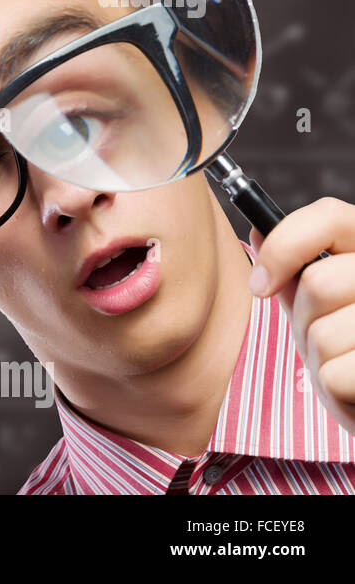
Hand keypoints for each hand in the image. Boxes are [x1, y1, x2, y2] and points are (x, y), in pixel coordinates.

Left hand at [248, 197, 354, 438]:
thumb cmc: (348, 348)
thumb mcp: (319, 303)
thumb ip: (293, 269)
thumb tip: (258, 229)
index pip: (329, 217)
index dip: (284, 246)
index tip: (259, 284)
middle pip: (318, 282)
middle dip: (306, 318)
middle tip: (326, 334)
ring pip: (324, 334)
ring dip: (321, 357)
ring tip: (344, 361)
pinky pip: (334, 375)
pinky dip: (334, 388)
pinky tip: (352, 386)